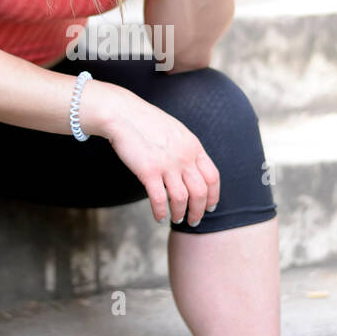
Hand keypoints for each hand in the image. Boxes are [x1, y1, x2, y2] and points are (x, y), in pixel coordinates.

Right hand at [99, 90, 219, 226]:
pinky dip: (161, 213)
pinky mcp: (149, 171)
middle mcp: (184, 157)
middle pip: (200, 192)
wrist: (123, 114)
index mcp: (194, 147)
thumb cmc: (146, 122)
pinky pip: (159, 200)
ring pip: (182, 199)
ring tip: (177, 219)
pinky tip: (159, 217)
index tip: (210, 207)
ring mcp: (167, 164)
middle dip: (198, 211)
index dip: (213, 196)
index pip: (213, 177)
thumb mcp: (176, 132)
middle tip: (194, 221)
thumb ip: (186, 150)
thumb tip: (191, 169)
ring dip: (181, 214)